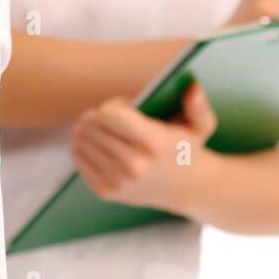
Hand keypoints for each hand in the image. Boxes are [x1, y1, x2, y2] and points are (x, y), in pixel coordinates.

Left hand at [70, 82, 217, 211]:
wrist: (187, 188)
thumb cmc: (187, 147)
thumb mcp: (200, 124)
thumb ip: (198, 105)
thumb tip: (192, 87)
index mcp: (154, 144)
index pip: (110, 115)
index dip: (109, 107)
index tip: (118, 108)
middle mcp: (135, 165)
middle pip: (92, 127)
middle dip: (95, 116)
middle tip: (108, 117)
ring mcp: (119, 181)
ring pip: (81, 141)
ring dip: (87, 130)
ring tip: (103, 130)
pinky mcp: (106, 192)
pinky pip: (79, 158)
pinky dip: (81, 147)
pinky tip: (95, 144)